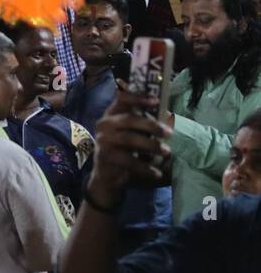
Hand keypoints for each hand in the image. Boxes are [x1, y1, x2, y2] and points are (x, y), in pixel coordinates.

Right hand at [90, 87, 170, 201]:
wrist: (106, 175)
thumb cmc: (124, 149)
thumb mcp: (132, 133)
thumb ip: (144, 123)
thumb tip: (167, 114)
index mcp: (112, 114)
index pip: (122, 99)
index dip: (138, 98)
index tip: (156, 101)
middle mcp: (104, 125)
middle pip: (129, 120)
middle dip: (151, 125)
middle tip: (169, 133)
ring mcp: (103, 140)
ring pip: (129, 139)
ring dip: (151, 145)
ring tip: (167, 152)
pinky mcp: (105, 157)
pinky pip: (129, 161)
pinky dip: (145, 167)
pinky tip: (156, 173)